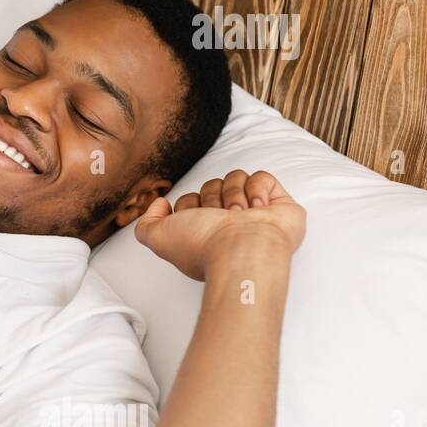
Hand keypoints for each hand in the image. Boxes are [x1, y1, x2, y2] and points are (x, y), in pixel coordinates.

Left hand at [134, 170, 305, 280]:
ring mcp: (256, 214)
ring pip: (236, 177)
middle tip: (219, 217)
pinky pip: (263, 178)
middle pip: (212, 185)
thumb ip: (146, 224)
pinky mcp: (280, 206)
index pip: (191, 199)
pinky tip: (257, 209)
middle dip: (211, 198)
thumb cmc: (202, 245)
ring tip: (238, 215)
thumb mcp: (158, 238)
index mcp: (204, 230)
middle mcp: (229, 222)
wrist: (241, 249)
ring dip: (233, 194)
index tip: (194, 219)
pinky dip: (258, 189)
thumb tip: (160, 204)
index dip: (188, 204)